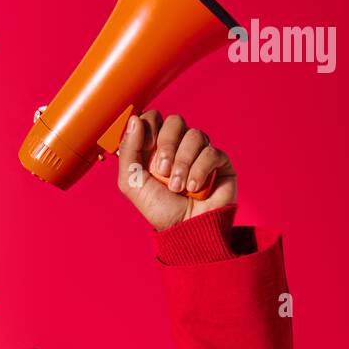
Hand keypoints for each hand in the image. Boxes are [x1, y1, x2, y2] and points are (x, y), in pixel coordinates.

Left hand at [117, 110, 236, 230]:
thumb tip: (135, 119)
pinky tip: (194, 188)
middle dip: (166, 145)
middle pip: (175, 121)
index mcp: (157, 147)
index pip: (154, 118)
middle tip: (162, 171)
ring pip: (194, 135)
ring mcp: (200, 152)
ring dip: (182, 163)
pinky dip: (199, 171)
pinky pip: (211, 152)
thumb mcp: (132, 183)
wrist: (186, 230)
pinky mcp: (219, 161)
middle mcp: (179, 146)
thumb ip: (128, 151)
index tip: (146, 148)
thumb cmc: (160, 210)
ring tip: (178, 187)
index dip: (149, 128)